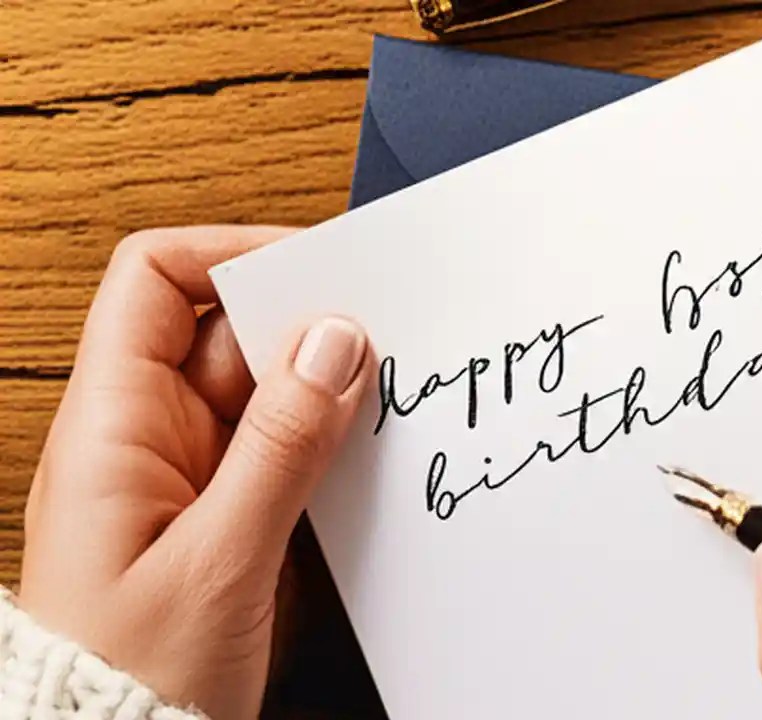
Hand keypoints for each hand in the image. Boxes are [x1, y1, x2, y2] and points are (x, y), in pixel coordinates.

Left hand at [19, 227, 375, 718]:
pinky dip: (328, 444)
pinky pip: (282, 448)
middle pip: (229, 332)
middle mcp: (148, 435)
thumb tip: (336, 342)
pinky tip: (366, 461)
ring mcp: (189, 473)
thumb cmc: (132, 677)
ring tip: (384, 408)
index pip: (157, 282)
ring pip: (267, 391)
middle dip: (306, 329)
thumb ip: (282, 446)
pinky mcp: (226, 512)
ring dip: (325, 393)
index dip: (234, 256)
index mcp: (113, 425)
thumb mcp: (219, 559)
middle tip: (382, 346)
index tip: (319, 267)